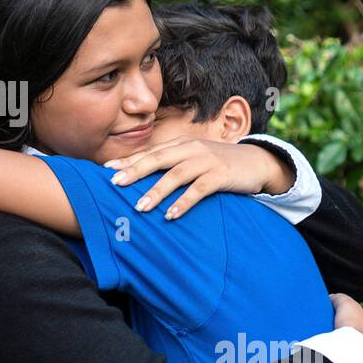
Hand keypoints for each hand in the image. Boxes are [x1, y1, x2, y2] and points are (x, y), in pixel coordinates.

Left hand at [103, 137, 293, 219]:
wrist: (256, 162)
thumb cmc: (218, 165)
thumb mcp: (193, 160)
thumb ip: (172, 166)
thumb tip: (142, 180)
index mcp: (181, 146)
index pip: (150, 152)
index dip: (128, 160)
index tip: (105, 169)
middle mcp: (191, 150)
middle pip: (157, 159)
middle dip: (135, 171)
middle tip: (114, 184)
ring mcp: (206, 161)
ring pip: (176, 175)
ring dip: (156, 191)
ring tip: (139, 207)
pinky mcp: (221, 175)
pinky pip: (198, 190)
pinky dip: (183, 202)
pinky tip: (170, 215)